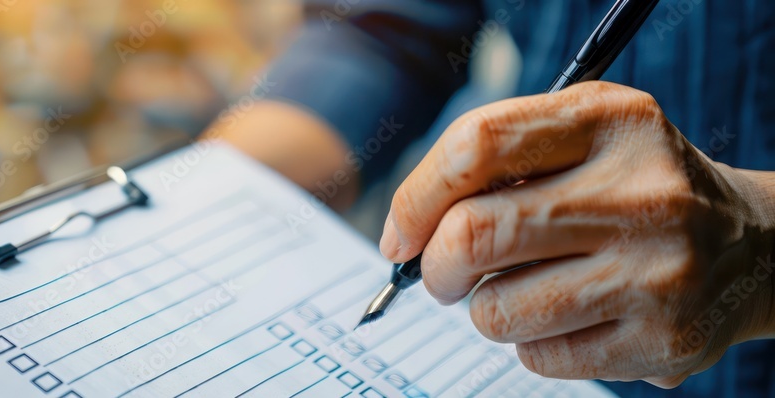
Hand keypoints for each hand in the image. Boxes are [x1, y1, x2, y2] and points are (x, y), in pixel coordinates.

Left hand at [380, 82, 774, 386]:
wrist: (751, 246)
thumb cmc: (637, 187)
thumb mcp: (584, 135)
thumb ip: (497, 159)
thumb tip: (408, 230)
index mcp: (609, 121)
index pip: (475, 146)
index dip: (416, 196)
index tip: (402, 234)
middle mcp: (641, 192)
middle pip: (475, 234)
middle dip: (437, 266)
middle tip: (443, 274)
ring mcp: (656, 270)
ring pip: (497, 310)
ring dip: (484, 308)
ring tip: (520, 290)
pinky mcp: (663, 339)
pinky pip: (539, 356)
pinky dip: (529, 343)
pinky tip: (567, 316)